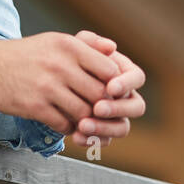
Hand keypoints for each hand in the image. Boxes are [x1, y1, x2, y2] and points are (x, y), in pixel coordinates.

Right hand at [0, 31, 119, 135]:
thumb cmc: (25, 54)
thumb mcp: (55, 41)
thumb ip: (87, 44)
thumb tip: (114, 48)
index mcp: (69, 46)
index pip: (110, 71)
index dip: (114, 86)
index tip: (109, 93)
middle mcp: (60, 65)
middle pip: (99, 95)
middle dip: (102, 107)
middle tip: (99, 112)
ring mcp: (47, 87)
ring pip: (83, 112)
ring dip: (86, 120)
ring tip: (82, 119)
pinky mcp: (34, 106)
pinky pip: (63, 124)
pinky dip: (68, 128)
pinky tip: (65, 123)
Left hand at [67, 30, 145, 146]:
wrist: (46, 81)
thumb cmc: (66, 60)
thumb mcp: (74, 48)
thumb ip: (91, 43)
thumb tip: (110, 46)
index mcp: (123, 73)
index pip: (137, 78)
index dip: (127, 83)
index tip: (111, 87)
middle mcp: (124, 96)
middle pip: (136, 106)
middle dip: (118, 108)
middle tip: (98, 108)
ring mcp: (116, 117)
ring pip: (123, 127)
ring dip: (105, 128)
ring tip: (83, 125)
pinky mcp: (102, 132)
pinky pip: (105, 141)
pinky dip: (91, 140)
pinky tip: (76, 136)